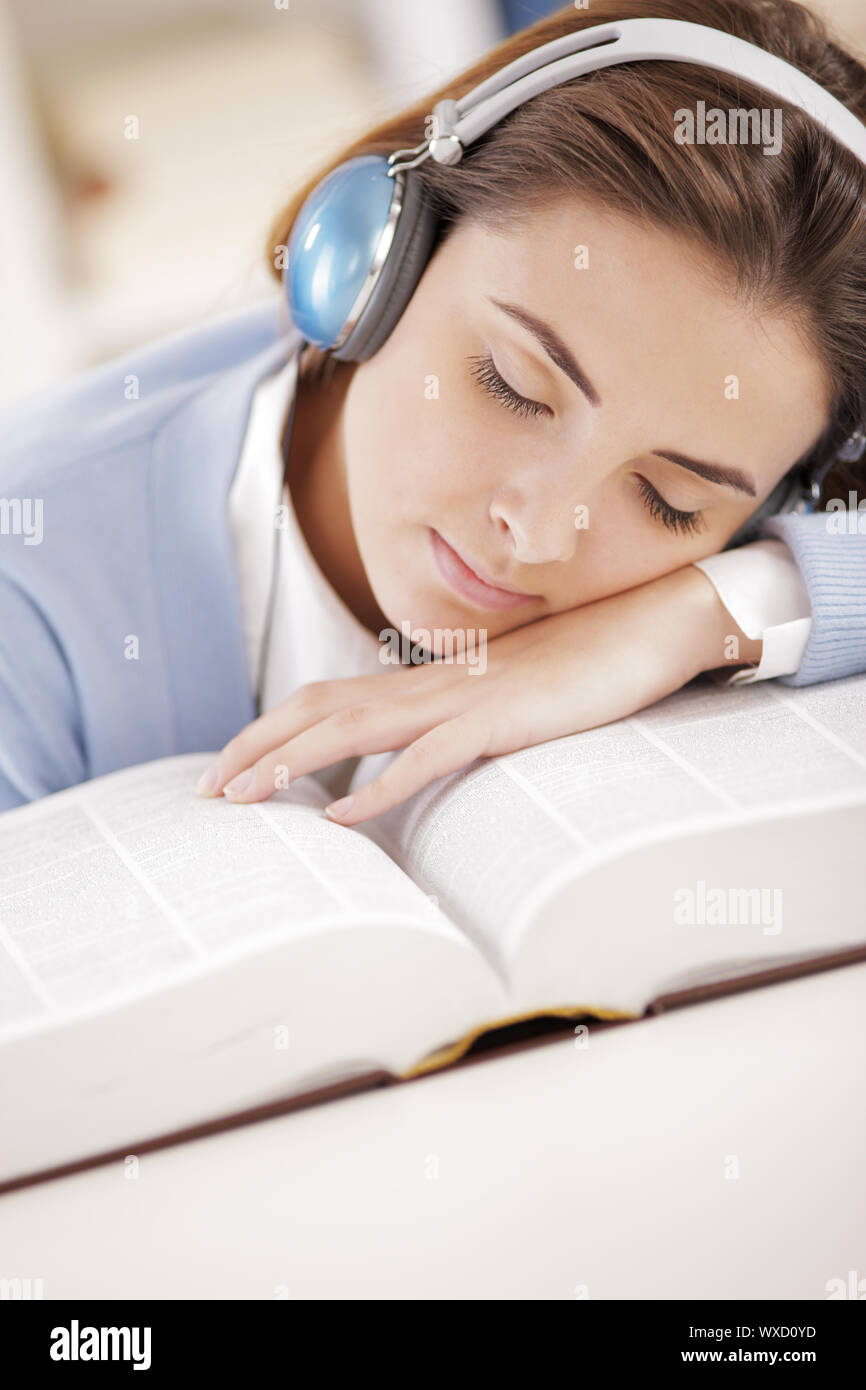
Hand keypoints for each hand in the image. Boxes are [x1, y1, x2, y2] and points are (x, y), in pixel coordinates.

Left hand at [195, 564, 759, 824]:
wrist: (656, 621)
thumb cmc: (588, 662)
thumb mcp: (512, 697)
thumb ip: (464, 719)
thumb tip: (425, 749)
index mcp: (432, 679)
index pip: (329, 699)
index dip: (273, 730)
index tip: (232, 766)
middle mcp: (436, 683)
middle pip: (322, 708)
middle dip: (258, 747)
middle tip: (208, 790)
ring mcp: (469, 697)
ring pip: (359, 728)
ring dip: (296, 762)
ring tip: (246, 797)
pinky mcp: (506, 717)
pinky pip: (430, 755)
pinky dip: (380, 787)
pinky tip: (343, 817)